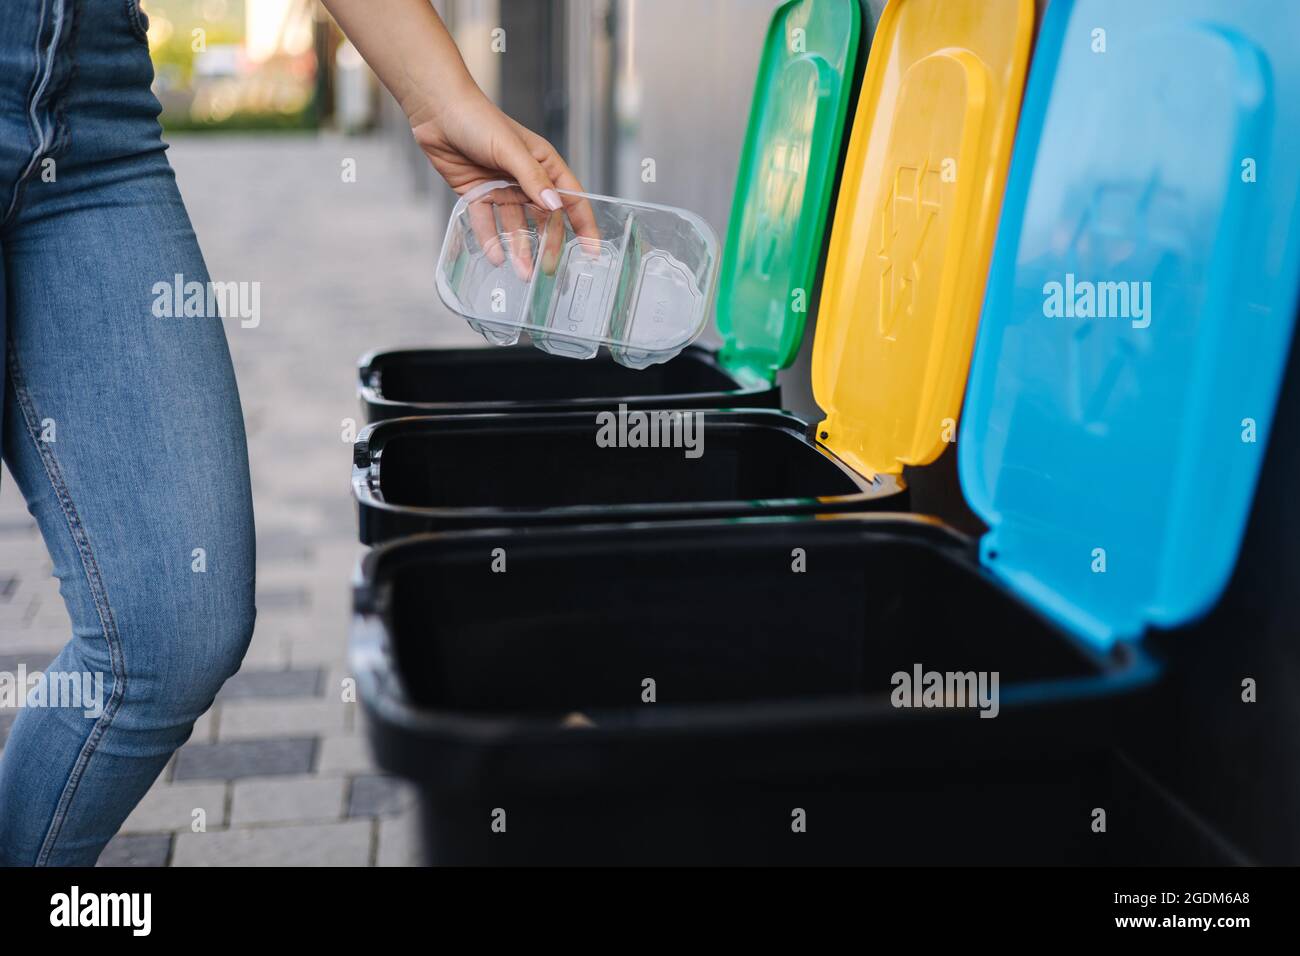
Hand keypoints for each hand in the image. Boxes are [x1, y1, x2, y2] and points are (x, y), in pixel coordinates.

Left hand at [411, 93, 598, 276]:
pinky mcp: (478, 193)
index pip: (572, 198)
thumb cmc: (478, 119)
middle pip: (545, 218)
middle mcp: (526, 179)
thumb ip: (533, 179)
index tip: (592, 250)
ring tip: (522, 272)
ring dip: (519, 247)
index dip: (584, 224)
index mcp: (544, 164)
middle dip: (549, 244)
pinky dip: (491, 239)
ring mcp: (502, 188)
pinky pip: (487, 222)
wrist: (436, 110)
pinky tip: (495, 256)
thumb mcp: (510, 148)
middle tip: (549, 270)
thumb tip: (555, 206)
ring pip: (516, 225)